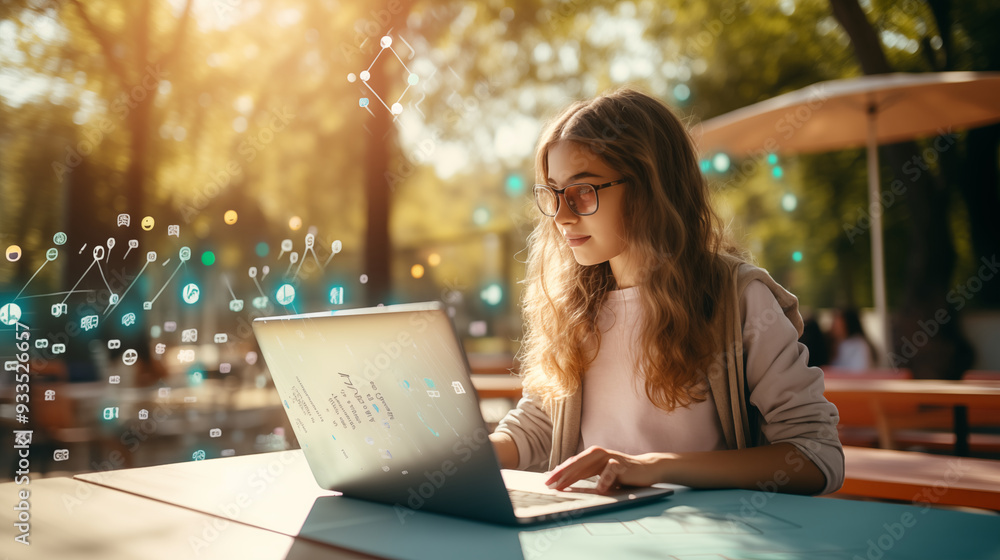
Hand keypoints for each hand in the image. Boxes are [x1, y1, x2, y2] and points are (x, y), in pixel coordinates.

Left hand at [544, 446, 672, 493]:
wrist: (646, 470)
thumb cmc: (621, 474)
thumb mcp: (600, 475)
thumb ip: (585, 476)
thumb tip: (563, 482)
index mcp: (592, 457)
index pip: (572, 464)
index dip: (559, 473)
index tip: (546, 482)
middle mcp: (598, 454)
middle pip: (576, 462)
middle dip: (561, 473)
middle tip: (548, 483)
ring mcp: (610, 458)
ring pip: (589, 463)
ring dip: (574, 473)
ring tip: (563, 483)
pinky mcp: (622, 465)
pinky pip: (611, 471)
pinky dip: (605, 479)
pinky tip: (600, 489)